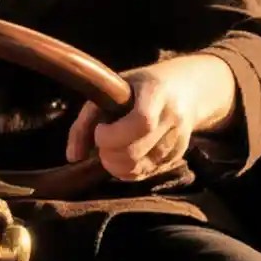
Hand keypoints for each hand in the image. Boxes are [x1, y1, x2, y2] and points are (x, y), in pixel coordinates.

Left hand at [65, 68, 196, 181]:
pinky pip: (146, 173)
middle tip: (101, 144)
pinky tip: (124, 154)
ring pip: (139, 169)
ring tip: (111, 149)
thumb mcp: (113, 89)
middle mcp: (172, 117)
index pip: (142, 122)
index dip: (113, 134)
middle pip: (136, 152)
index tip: (100, 130)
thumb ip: (86, 120)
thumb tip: (72, 157)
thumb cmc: (140, 87)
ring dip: (116, 165)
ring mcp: (179, 139)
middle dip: (108, 155)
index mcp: (156, 93)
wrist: (189, 88)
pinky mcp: (179, 156)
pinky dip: (128, 170)